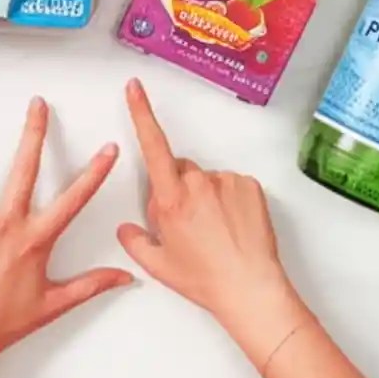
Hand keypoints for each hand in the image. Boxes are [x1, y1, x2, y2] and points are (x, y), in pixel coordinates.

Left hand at [0, 97, 132, 377]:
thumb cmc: (3, 323)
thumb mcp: (52, 304)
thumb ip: (91, 285)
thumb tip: (123, 278)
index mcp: (34, 240)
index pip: (74, 198)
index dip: (95, 172)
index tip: (108, 149)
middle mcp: (6, 224)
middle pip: (25, 167)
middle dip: (35, 133)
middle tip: (38, 106)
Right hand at [116, 79, 309, 368]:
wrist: (251, 289)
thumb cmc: (206, 279)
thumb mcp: (158, 265)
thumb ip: (135, 241)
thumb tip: (127, 229)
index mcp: (171, 199)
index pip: (152, 146)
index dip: (141, 113)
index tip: (135, 88)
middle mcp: (198, 183)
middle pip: (179, 169)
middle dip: (177, 187)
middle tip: (187, 222)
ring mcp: (227, 182)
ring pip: (206, 179)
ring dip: (205, 196)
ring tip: (214, 230)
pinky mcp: (250, 185)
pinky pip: (230, 184)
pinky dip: (228, 199)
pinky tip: (231, 225)